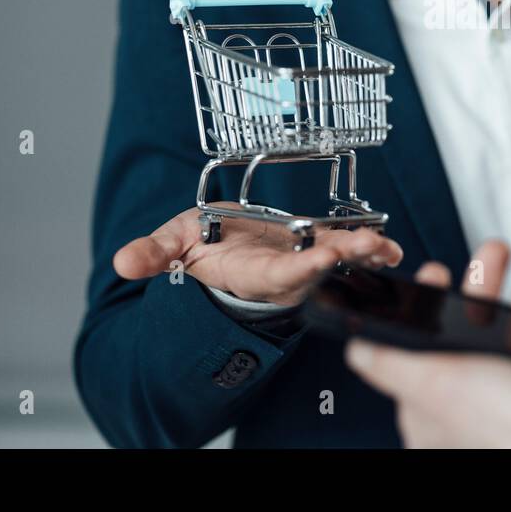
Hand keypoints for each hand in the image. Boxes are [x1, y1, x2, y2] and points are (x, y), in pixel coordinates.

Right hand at [112, 202, 403, 304]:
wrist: (222, 242)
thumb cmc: (204, 242)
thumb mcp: (175, 244)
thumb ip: (154, 254)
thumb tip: (123, 262)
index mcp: (255, 273)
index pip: (282, 274)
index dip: (303, 268)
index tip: (323, 257)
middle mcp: (287, 272)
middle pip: (322, 269)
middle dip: (347, 259)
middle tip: (372, 246)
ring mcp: (306, 259)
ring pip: (341, 260)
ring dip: (365, 253)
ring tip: (387, 245)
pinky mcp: (318, 242)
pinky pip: (347, 243)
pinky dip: (367, 241)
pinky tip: (386, 237)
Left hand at [345, 239, 510, 447]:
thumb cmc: (506, 427)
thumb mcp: (435, 384)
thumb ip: (391, 363)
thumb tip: (356, 350)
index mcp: (433, 406)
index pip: (421, 344)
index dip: (429, 303)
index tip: (439, 272)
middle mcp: (472, 403)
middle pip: (472, 328)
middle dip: (488, 282)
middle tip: (496, 252)